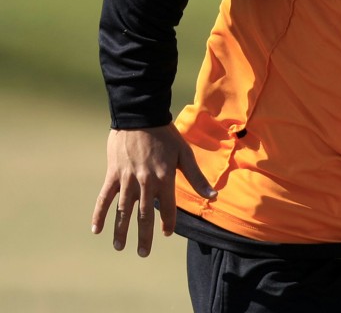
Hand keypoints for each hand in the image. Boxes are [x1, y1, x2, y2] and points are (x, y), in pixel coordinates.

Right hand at [91, 124, 216, 256]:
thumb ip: (197, 178)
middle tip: (143, 253)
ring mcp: (127, 180)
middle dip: (144, 235)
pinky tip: (96, 229)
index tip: (166, 233)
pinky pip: (104, 198)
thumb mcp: (185, 154)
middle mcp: (146, 183)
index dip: (168, 222)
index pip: (167, 208)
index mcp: (165, 178)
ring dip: (121, 230)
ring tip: (120, 247)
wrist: (140, 117)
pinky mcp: (113, 174)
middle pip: (144, 215)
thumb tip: (214, 196)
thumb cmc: (166, 135)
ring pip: (124, 210)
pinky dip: (100, 213)